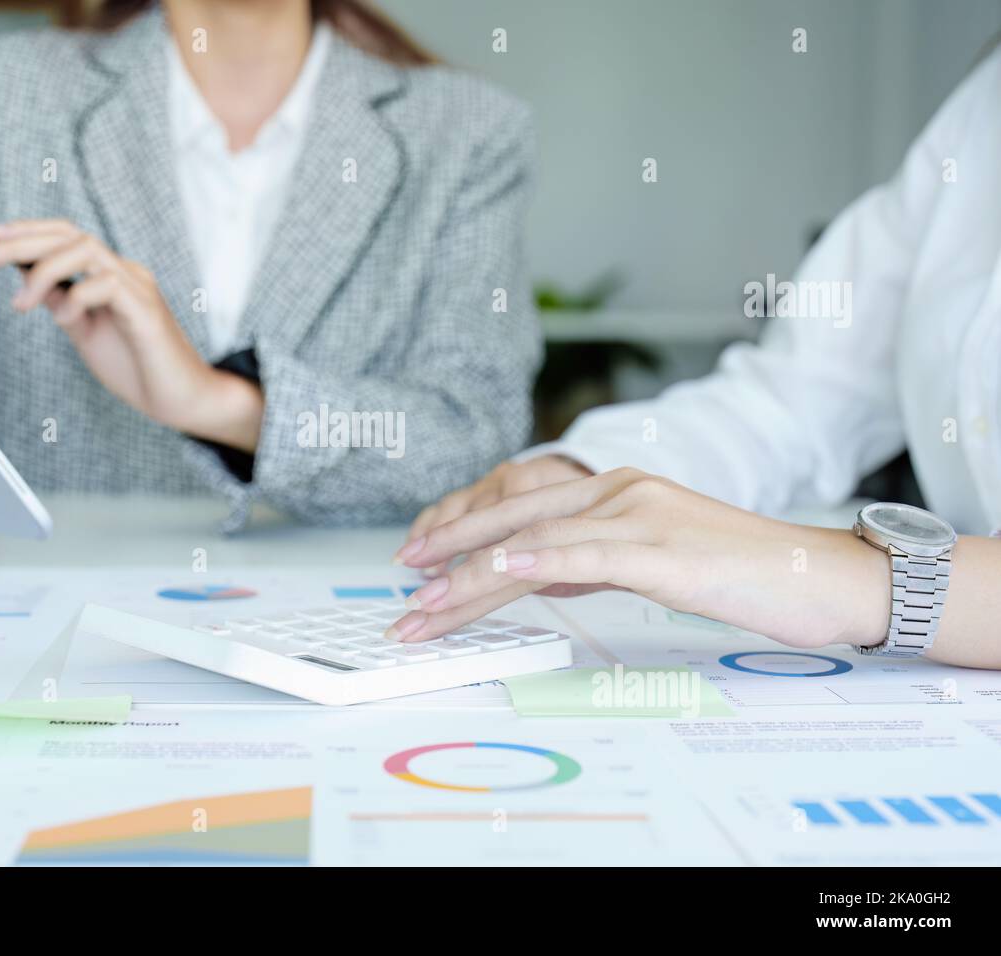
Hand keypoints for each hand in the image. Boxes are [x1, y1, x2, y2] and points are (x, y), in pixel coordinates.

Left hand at [0, 217, 261, 450]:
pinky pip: (107, 286)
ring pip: (84, 251)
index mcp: (109, 274)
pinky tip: (64, 319)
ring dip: (42, 270)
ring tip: (19, 304)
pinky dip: (78, 297)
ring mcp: (137, 288)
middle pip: (67, 235)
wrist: (181, 401)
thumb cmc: (138, 369)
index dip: (22, 230)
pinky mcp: (146, 312)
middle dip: (16, 243)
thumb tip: (25, 281)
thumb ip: (62, 305)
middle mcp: (125, 271)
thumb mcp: (85, 333)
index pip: (63, 236)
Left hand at [387, 467, 889, 647]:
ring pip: (538, 538)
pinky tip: (501, 572)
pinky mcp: (666, 548)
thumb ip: (588, 559)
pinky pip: (591, 553)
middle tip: (400, 577)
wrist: (819, 576)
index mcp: (612, 489)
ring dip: (474, 572)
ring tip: (426, 600)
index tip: (418, 560)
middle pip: (514, 517)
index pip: (519, 508)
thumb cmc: (738, 573)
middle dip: (450, 549)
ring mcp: (641, 514)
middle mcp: (618, 490)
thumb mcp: (646, 560)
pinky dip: (540, 561)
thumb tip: (530, 574)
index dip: (462, 531)